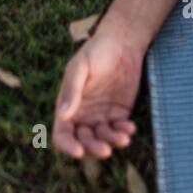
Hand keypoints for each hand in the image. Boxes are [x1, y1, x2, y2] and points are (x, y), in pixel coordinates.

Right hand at [53, 22, 144, 158]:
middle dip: (93, 148)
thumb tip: (63, 115)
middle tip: (106, 149)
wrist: (122, 41)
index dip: (68, 146)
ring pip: (103, 139)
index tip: (79, 151)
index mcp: (68, 106)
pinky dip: (124, 133)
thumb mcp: (80, 67)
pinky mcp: (119, 112)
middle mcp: (83, 115)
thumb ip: (72, 90)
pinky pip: (119, 129)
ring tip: (123, 138)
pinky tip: (130, 128)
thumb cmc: (96, 50)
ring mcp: (101, 115)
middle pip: (84, 141)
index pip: (63, 134)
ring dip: (111, 143)